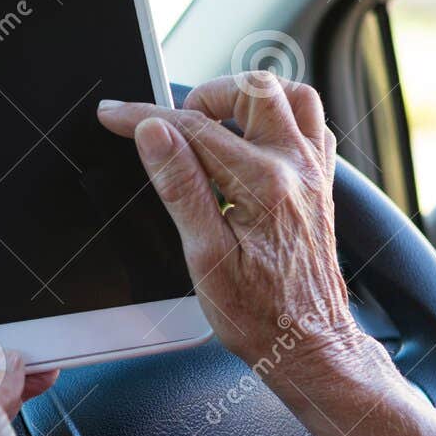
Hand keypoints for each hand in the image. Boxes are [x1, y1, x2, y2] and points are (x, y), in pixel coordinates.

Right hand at [97, 72, 372, 380]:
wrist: (308, 344)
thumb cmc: (257, 315)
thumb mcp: (204, 257)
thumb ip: (180, 187)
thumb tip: (154, 133)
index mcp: (263, 186)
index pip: (192, 130)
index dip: (143, 117)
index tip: (114, 114)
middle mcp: (296, 169)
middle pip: (252, 90)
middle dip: (204, 96)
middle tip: (174, 126)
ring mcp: (314, 173)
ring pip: (292, 96)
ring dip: (249, 99)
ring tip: (215, 124)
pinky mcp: (321, 184)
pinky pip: (311, 124)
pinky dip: (280, 117)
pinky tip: (253, 141)